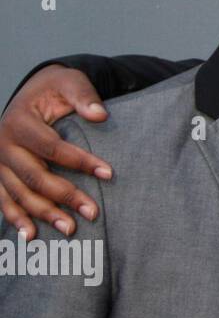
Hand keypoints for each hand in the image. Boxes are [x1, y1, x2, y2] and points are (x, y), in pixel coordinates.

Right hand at [0, 66, 111, 240]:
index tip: (109, 173)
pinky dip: (15, 218)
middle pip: (35, 176)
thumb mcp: (68, 82)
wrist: (30, 94)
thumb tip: (100, 114)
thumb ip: (83, 95)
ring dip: (44, 213)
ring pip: (19, 193)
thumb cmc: (53, 90)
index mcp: (19, 122)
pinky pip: (3, 200)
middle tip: (93, 212)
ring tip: (70, 229)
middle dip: (64, 196)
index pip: (51, 147)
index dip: (80, 161)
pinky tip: (31, 235)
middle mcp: (2, 145)